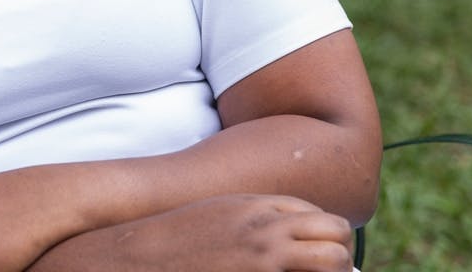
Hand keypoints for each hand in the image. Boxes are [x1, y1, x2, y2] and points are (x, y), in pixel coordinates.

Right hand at [30, 194, 353, 271]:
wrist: (133, 260)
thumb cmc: (169, 244)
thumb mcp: (212, 219)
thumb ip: (246, 223)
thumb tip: (278, 242)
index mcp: (253, 206)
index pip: (316, 214)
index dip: (324, 237)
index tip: (320, 256)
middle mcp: (265, 226)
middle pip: (334, 231)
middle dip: (338, 255)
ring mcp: (265, 256)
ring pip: (336, 259)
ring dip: (335, 271)